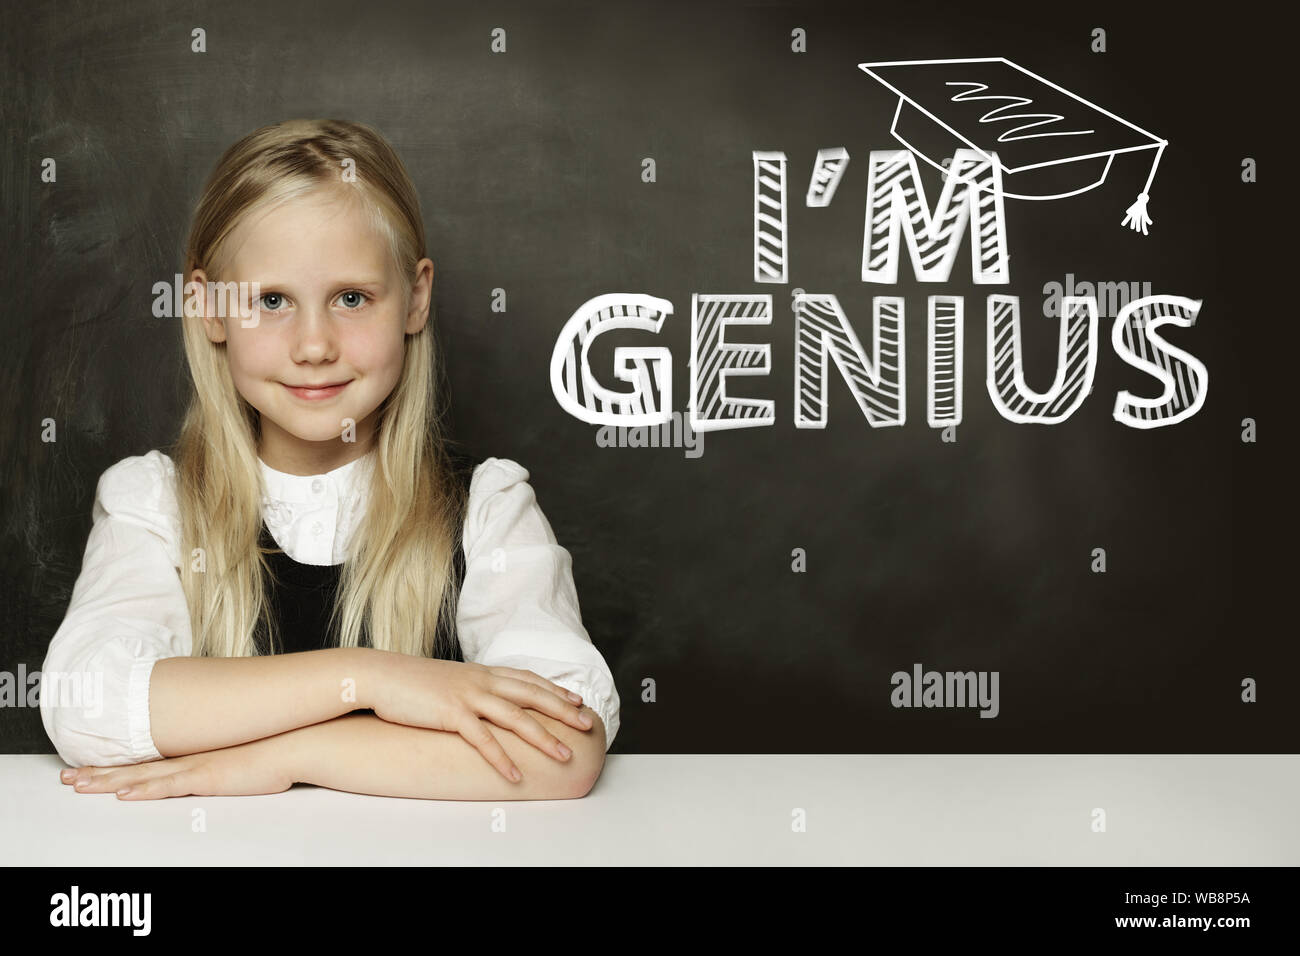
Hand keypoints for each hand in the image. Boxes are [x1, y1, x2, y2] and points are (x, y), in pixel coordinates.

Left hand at [58, 736, 293, 799]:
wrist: (296, 742)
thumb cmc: (275, 748)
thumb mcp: (241, 752)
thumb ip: (222, 756)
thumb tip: (216, 760)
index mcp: (194, 753)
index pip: (146, 761)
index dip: (115, 765)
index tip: (88, 767)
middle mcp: (189, 757)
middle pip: (135, 767)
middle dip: (97, 773)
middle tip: (66, 777)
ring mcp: (196, 766)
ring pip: (142, 775)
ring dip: (108, 781)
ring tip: (78, 785)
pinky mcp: (208, 777)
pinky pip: (169, 786)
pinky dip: (143, 789)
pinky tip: (122, 794)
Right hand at [367, 655, 595, 782]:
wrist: (379, 675)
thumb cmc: (411, 682)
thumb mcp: (449, 680)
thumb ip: (470, 688)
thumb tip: (484, 701)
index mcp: (482, 672)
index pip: (528, 679)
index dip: (555, 689)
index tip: (577, 700)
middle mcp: (481, 681)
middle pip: (532, 695)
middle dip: (563, 711)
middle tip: (586, 725)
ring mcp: (468, 696)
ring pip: (516, 718)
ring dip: (543, 738)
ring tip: (564, 755)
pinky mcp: (451, 714)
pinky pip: (483, 740)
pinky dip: (502, 759)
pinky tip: (516, 776)